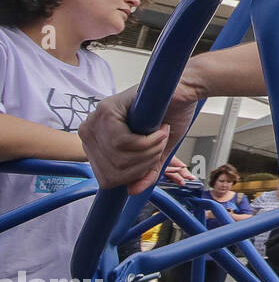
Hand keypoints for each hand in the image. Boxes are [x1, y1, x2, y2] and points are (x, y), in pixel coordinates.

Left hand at [79, 70, 206, 195]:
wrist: (184, 90)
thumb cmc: (169, 115)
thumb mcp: (156, 152)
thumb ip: (144, 172)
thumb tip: (133, 191)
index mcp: (97, 141)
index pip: (106, 177)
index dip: (134, 174)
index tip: (153, 158)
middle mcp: (90, 130)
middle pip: (113, 171)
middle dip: (145, 163)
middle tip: (160, 145)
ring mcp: (96, 119)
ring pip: (119, 158)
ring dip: (149, 151)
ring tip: (160, 135)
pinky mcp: (107, 109)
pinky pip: (124, 143)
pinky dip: (148, 141)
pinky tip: (159, 129)